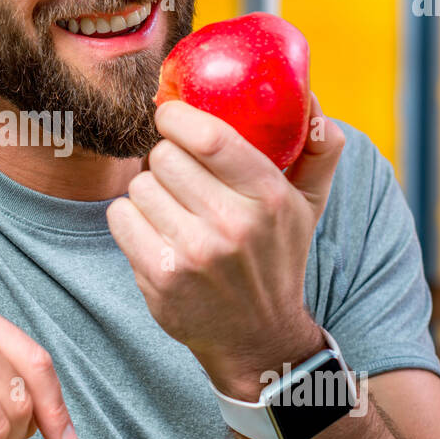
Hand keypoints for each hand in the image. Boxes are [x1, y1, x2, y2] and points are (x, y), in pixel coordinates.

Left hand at [106, 93, 344, 399]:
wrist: (257, 339)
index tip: (170, 115)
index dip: (178, 117)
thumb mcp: (308, 206)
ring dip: (148, 193)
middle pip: (165, 156)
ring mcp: (194, 253)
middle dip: (164, 159)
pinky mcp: (161, 276)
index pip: (209, 136)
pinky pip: (120, 217)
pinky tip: (154, 233)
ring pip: (139, 186)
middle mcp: (233, 224)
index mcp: (269, 197)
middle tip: (177, 175)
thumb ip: (319, 150)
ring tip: (172, 211)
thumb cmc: (276, 259)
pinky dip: (129, 220)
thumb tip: (315, 99)